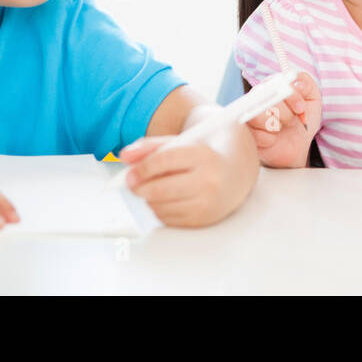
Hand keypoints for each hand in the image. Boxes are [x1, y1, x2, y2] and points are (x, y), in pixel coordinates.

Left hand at [118, 118, 257, 227]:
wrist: (236, 170)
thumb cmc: (204, 154)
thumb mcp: (181, 142)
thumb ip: (150, 146)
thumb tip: (124, 156)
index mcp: (203, 155)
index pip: (164, 161)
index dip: (142, 168)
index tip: (130, 172)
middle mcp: (209, 181)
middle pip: (159, 189)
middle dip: (139, 187)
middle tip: (132, 183)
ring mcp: (207, 203)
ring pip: (161, 207)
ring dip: (149, 199)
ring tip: (152, 188)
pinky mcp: (203, 220)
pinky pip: (168, 219)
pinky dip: (160, 210)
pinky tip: (165, 199)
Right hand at [245, 71, 321, 167]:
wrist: (296, 146)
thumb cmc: (301, 120)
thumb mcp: (312, 100)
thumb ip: (306, 84)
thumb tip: (296, 82)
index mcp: (271, 85)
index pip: (277, 82)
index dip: (291, 95)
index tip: (301, 108)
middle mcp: (257, 96)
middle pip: (266, 98)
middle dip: (286, 113)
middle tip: (292, 121)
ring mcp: (248, 113)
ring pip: (258, 115)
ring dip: (276, 126)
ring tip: (280, 129)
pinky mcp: (244, 131)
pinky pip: (255, 134)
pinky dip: (269, 139)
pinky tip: (273, 140)